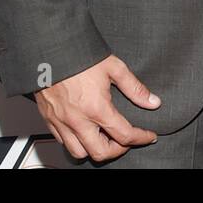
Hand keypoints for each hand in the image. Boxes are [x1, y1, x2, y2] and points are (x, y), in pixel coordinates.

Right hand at [34, 54, 160, 162]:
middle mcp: (77, 120)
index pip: (124, 135)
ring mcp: (61, 123)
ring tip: (106, 138)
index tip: (149, 136)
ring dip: (96, 150)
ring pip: (79, 153)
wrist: (51, 49)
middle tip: (127, 139)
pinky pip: (63, 143)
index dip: (141, 138)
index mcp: (96, 108)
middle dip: (119, 150)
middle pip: (101, 153)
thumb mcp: (114, 67)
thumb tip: (153, 102)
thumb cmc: (80, 56)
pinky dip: (77, 143)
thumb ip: (135, 88)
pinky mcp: (49, 120)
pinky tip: (86, 132)